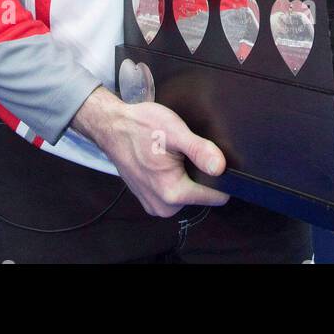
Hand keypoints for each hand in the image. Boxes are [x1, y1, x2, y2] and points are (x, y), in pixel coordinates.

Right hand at [71, 87, 228, 217]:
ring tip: (172, 155)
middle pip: (201, 194)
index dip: (219, 177)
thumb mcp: (176, 132)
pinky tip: (164, 161)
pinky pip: (173, 191)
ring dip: (185, 175)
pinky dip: (173, 177)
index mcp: (172, 193)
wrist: (112, 127)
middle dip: (198, 174)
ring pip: (187, 193)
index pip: (215, 196)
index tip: (208, 159)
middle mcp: (163, 206)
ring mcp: (154, 204)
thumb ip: (200, 151)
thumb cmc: (140, 127)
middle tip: (183, 152)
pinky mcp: (149, 199)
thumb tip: (220, 168)